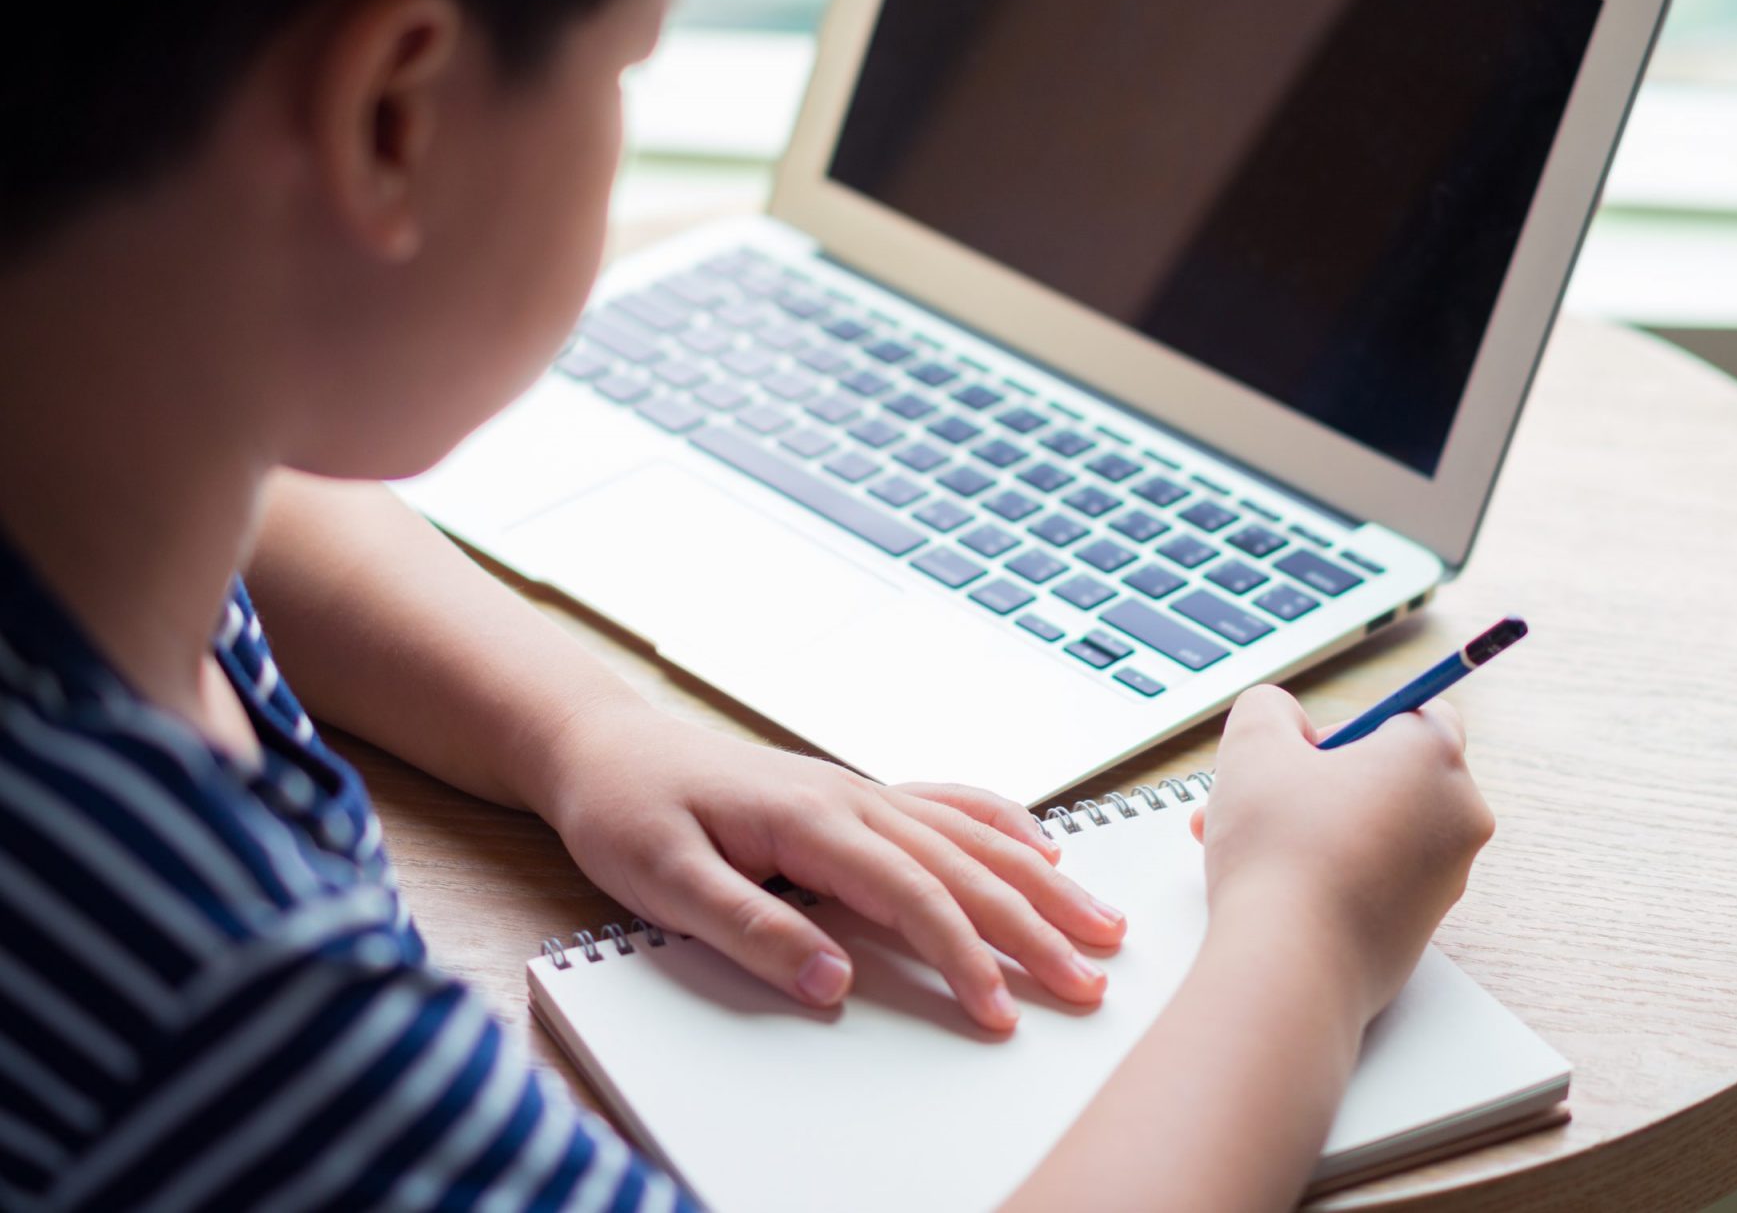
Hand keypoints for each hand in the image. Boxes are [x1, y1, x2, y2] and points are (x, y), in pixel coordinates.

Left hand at [535, 700, 1126, 1031]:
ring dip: (1041, 882)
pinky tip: (1041, 847)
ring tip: (1103, 922)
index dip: (964, 957)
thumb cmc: (631, 810)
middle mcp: (852, 799)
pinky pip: (948, 805)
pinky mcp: (855, 795)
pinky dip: (1003, 825)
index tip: (1001, 1012)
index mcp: (812, 821)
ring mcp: (860, 792)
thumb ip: (749, 928)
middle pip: (965, 868)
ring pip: (972, 838)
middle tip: (1093, 980)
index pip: (913, 896)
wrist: (609, 749)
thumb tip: (831, 983)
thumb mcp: (664, 881)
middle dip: (1036, 927)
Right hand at [1192, 686, 1491, 1005]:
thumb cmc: (1279, 851)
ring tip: (1248, 842)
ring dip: (1319, 826)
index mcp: (1434, 757)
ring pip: (1380, 829)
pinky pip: (1381, 878)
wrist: (1291, 966)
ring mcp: (1447, 878)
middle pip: (1394, 774)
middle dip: (1322, 781)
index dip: (1356, 725)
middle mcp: (1459, 816)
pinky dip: (1336, 873)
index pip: (1418, 711)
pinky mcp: (1424, 927)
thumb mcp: (1253, 744)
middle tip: (1266, 795)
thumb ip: (1270, 708)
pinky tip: (1277, 884)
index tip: (1308, 751)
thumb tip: (1285, 719)